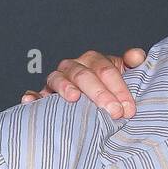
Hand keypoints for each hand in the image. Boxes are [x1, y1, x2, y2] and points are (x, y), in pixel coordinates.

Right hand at [20, 47, 146, 119]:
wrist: (95, 104)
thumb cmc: (111, 91)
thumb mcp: (125, 76)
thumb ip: (132, 64)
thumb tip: (137, 55)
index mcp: (94, 61)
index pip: (105, 69)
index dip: (118, 88)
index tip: (128, 108)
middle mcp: (74, 67)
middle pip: (83, 75)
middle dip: (99, 93)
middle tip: (113, 112)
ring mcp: (57, 81)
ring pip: (57, 79)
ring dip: (64, 87)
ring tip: (73, 98)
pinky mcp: (44, 95)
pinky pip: (35, 94)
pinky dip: (32, 96)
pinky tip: (30, 100)